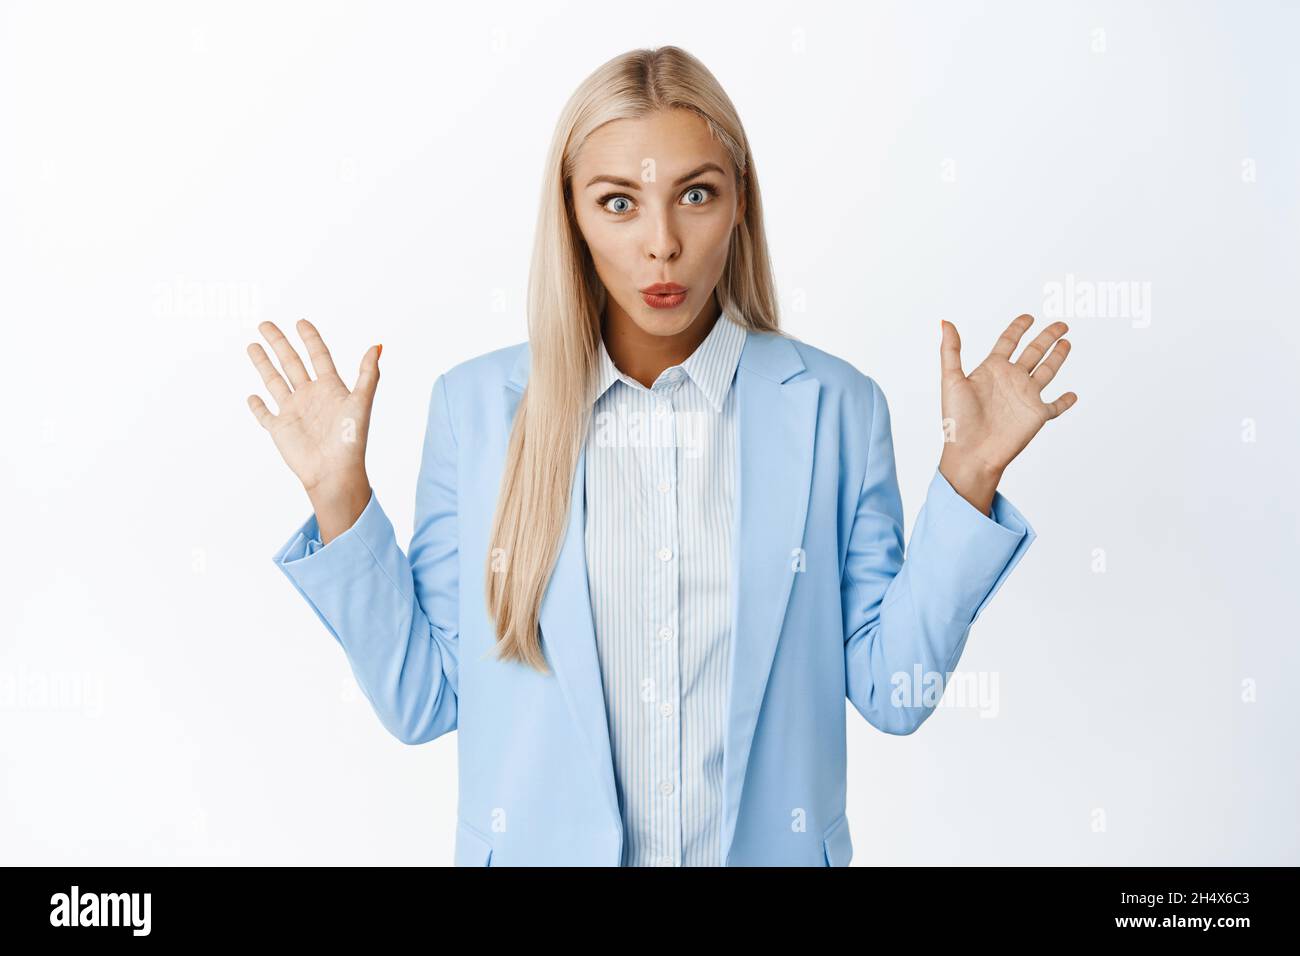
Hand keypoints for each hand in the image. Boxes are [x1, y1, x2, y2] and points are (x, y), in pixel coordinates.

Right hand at [245, 319, 379, 501]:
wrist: (334, 471)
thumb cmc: (351, 439)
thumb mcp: (361, 401)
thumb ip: (368, 374)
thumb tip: (377, 346)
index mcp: (330, 388)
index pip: (318, 356)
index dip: (310, 338)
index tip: (301, 322)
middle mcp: (311, 396)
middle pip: (291, 363)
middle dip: (279, 343)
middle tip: (265, 324)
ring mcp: (294, 412)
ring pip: (274, 382)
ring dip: (263, 364)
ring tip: (252, 346)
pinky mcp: (280, 429)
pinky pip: (265, 415)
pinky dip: (257, 406)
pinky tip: (252, 396)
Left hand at [938, 314, 1076, 510]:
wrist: (971, 453)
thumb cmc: (957, 421)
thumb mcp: (951, 380)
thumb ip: (950, 350)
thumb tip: (945, 322)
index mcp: (991, 370)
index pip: (1008, 342)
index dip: (1018, 328)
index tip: (1028, 317)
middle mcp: (1010, 381)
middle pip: (1033, 352)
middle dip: (1046, 337)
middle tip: (1061, 324)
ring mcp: (1025, 397)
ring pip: (1047, 372)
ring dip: (1057, 357)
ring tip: (1066, 342)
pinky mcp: (1037, 416)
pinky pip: (1055, 406)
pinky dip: (1065, 401)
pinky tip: (1073, 394)